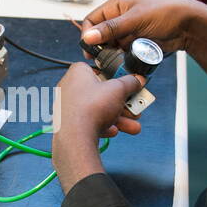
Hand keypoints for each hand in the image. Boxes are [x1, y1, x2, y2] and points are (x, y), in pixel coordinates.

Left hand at [52, 62, 145, 192]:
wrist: (75, 136)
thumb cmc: (91, 107)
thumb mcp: (119, 89)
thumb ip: (131, 83)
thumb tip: (137, 80)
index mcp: (78, 73)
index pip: (100, 71)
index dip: (116, 78)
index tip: (129, 84)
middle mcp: (70, 88)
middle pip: (103, 94)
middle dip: (123, 103)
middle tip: (135, 107)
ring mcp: (69, 107)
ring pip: (99, 110)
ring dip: (119, 118)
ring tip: (133, 125)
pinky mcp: (70, 124)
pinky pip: (90, 123)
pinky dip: (104, 126)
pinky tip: (114, 131)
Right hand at [79, 0, 202, 55]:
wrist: (189, 25)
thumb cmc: (165, 12)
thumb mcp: (136, 18)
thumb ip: (111, 28)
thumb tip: (88, 37)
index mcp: (116, 6)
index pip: (92, 20)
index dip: (88, 34)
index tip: (89, 49)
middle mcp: (120, 19)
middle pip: (100, 36)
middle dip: (99, 48)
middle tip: (101, 61)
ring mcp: (128, 32)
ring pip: (111, 47)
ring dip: (111, 55)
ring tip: (114, 63)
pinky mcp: (136, 44)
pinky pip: (122, 54)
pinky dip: (121, 59)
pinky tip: (124, 64)